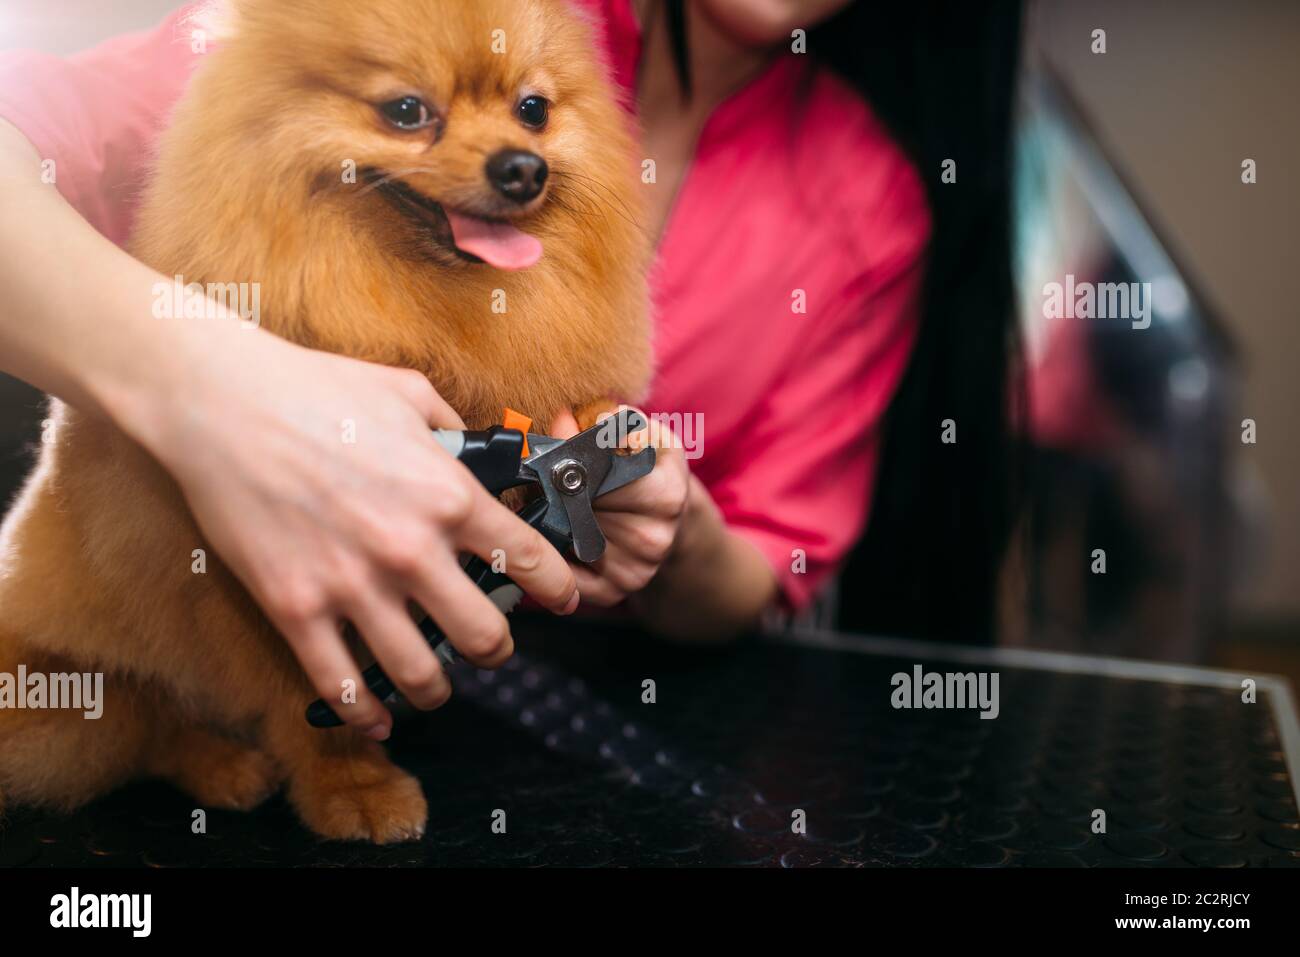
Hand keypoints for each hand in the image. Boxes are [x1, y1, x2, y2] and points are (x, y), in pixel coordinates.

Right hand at [128, 331, 578, 739]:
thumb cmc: (316, 388)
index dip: (556, 588)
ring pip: (421, 674)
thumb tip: (483, 450)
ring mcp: (353, 585)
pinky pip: (340, 686)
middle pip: (484, 635)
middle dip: (496, 648)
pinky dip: (364, 715)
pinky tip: (376, 721)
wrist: (221, 402)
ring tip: (437, 687)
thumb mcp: (408, 391)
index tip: (563, 598)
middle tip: (491, 645)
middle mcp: (411, 549)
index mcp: (448, 495)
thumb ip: (456, 429)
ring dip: (438, 690)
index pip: (529, 561)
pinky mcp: (295, 609)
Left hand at [549, 407, 689, 606]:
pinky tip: (561, 536)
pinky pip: (565, 576)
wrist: (676, 525)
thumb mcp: (649, 437)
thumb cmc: (656, 473)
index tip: (561, 456)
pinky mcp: (614, 593)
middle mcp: (655, 539)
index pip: (601, 477)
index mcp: (666, 495)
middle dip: (560, 493)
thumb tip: (565, 420)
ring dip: (554, 522)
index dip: (574, 463)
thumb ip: (611, 422)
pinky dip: (555, 555)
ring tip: (561, 506)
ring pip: (567, 538)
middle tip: (551, 480)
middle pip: (579, 509)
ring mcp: (635, 571)